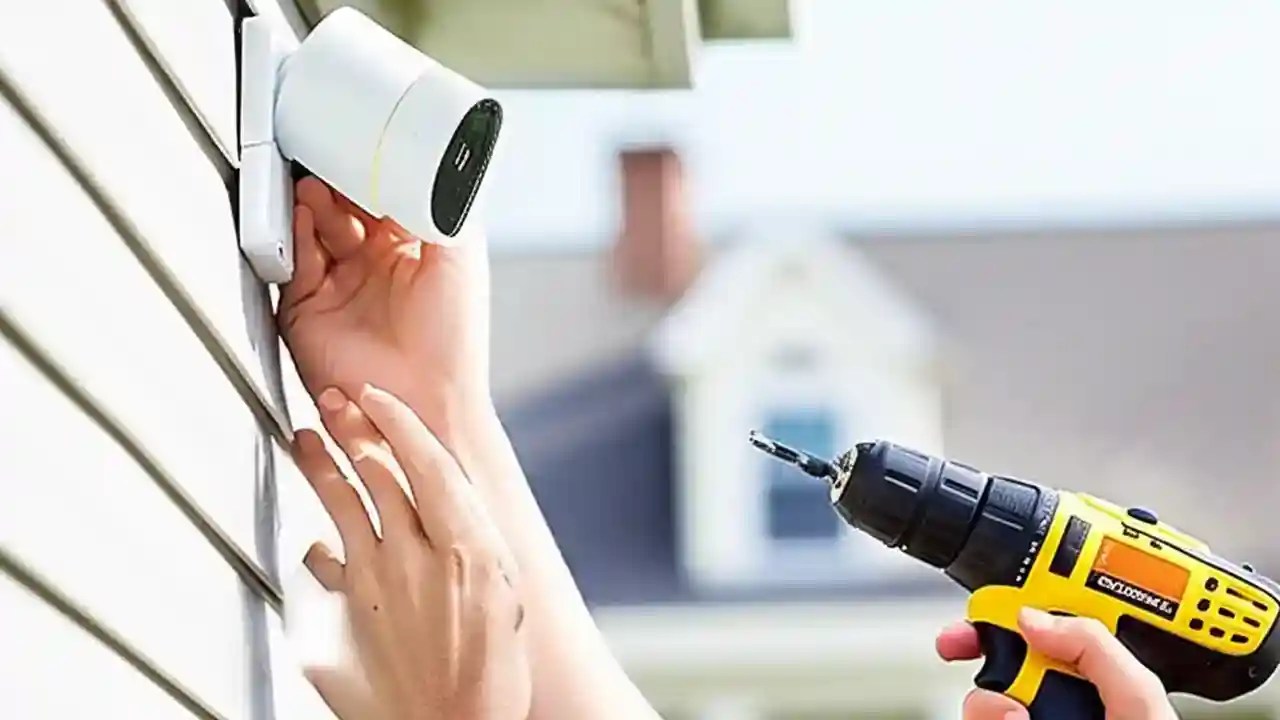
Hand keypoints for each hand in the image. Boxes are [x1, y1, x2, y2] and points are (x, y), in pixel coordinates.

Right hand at [278, 177, 492, 437]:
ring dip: (311, 205)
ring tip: (313, 187)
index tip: (359, 144)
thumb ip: (441, 207)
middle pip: (342, 206)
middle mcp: (372, 265)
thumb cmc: (453, 341)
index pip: (382, 194)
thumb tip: (420, 165)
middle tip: (328, 160)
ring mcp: (338, 285)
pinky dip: (294, 237)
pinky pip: (293, 263)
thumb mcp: (459, 258)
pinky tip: (301, 217)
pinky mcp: (306, 310)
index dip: (370, 171)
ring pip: (313, 229)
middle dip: (334, 182)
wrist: (427, 400)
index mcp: (412, 248)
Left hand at [293, 384, 528, 719]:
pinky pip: (323, 566)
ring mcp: (371, 584)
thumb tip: (454, 512)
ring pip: (338, 505)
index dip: (396, 421)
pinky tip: (314, 538)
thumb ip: (475, 545)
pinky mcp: (340, 617)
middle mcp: (412, 555)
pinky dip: (319, 546)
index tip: (377, 396)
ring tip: (305, 439)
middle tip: (334, 399)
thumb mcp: (506, 596)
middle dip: (351, 427)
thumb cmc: (493, 676)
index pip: (423, 461)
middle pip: (374, 473)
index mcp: (464, 546)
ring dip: (320, 465)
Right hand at [936, 609, 1176, 719]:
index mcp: (1099, 679)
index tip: (984, 604)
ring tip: (1016, 718)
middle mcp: (1063, 703)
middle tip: (956, 646)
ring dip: (988, 703)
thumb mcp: (1139, 702)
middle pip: (1003, 657)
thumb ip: (1095, 649)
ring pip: (981, 699)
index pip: (1049, 627)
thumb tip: (1034, 617)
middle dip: (978, 649)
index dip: (1012, 606)